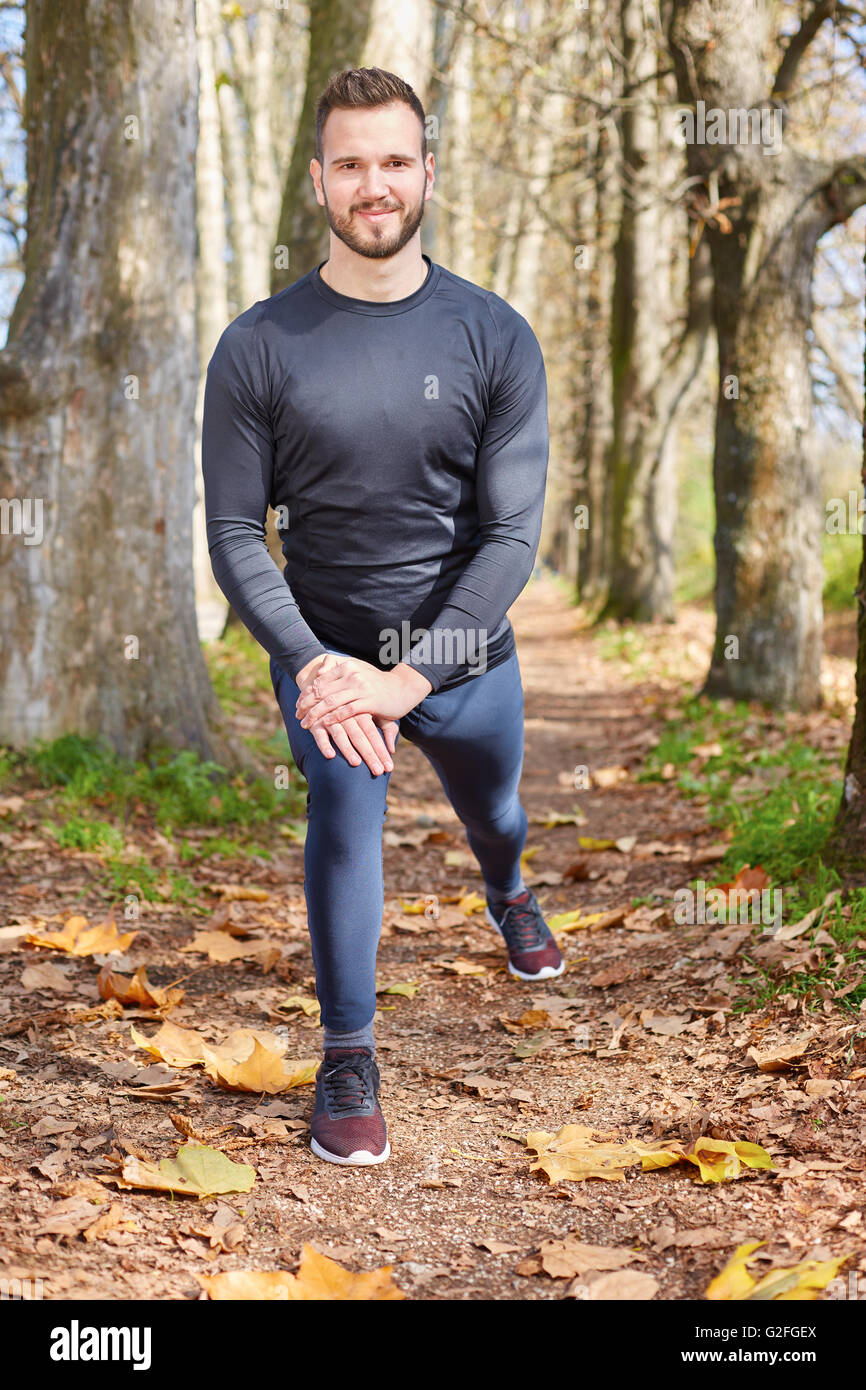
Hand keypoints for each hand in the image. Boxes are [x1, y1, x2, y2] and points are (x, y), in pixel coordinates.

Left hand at [295, 656, 432, 729]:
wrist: (402, 688)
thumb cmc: (376, 682)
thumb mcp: (357, 670)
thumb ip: (338, 668)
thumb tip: (319, 668)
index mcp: (347, 666)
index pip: (320, 681)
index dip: (306, 693)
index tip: (298, 704)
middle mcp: (352, 675)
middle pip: (322, 692)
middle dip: (306, 705)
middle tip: (298, 715)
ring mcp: (361, 688)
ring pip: (331, 702)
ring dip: (315, 714)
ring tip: (306, 723)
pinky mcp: (370, 701)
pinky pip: (346, 711)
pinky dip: (333, 719)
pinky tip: (324, 725)